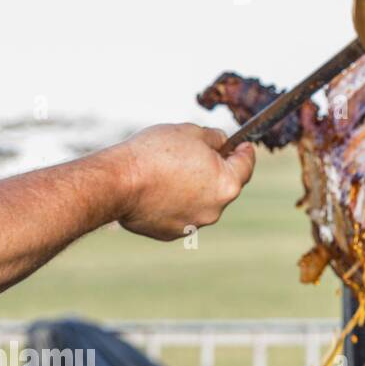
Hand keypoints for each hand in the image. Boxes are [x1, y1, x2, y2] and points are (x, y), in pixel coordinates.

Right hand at [107, 124, 255, 239]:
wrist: (117, 182)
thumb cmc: (155, 154)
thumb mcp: (191, 132)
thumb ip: (214, 138)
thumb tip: (221, 143)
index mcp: (227, 184)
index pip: (246, 165)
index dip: (245, 151)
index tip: (243, 145)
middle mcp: (215, 209)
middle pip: (224, 185)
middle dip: (216, 169)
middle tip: (201, 154)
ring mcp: (194, 224)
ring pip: (202, 201)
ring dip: (195, 187)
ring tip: (171, 171)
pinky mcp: (172, 233)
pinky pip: (181, 213)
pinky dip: (175, 202)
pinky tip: (158, 189)